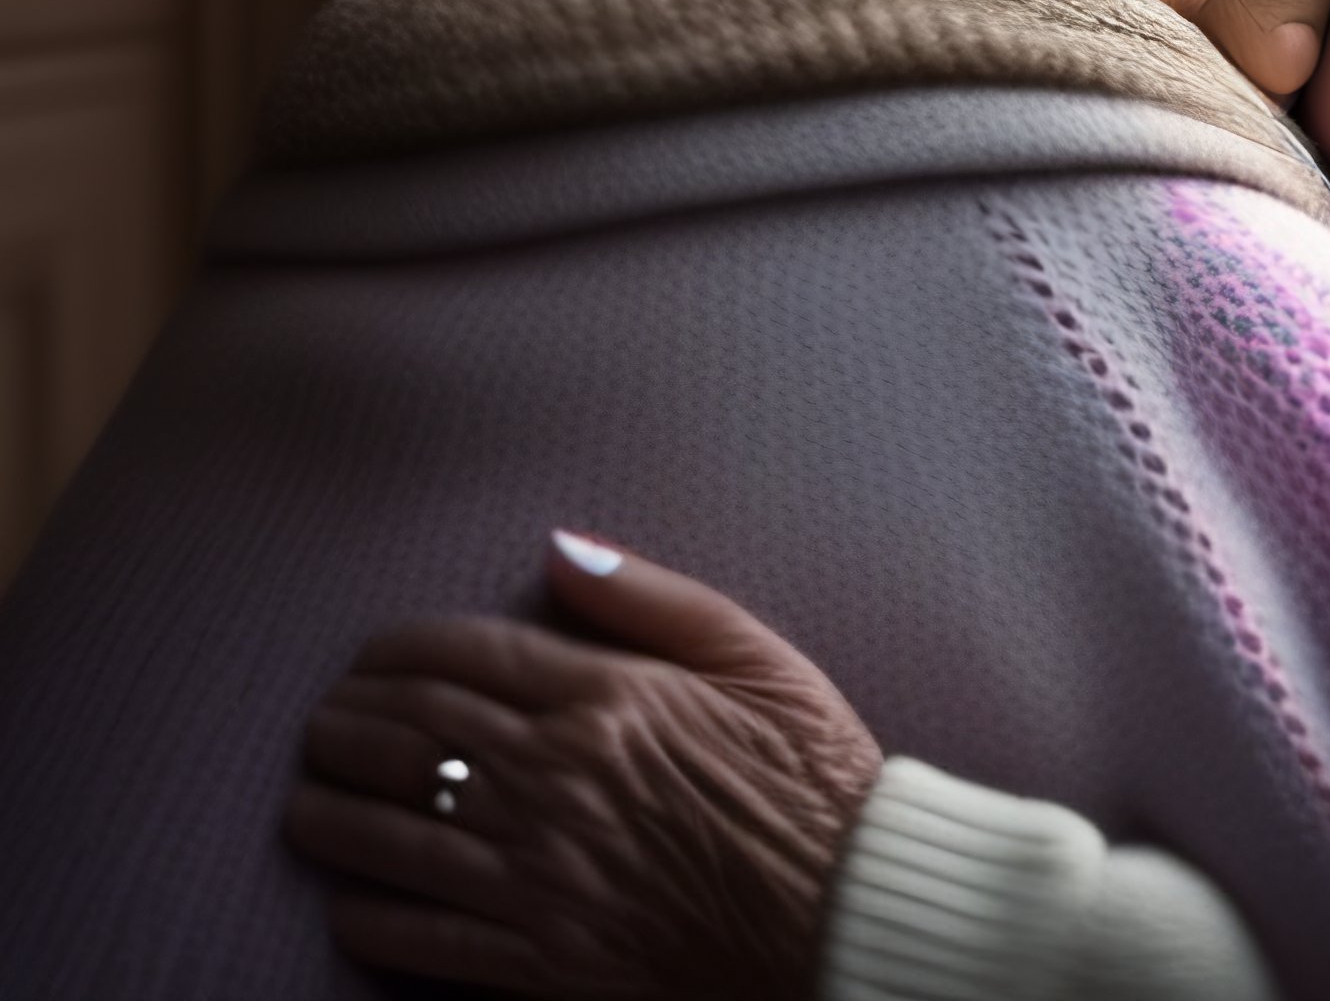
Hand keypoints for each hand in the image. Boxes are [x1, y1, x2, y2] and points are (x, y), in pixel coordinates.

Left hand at [285, 533, 883, 997]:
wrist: (847, 907)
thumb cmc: (810, 774)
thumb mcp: (752, 655)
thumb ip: (649, 597)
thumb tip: (558, 547)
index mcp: (606, 698)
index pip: (459, 657)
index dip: (392, 652)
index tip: (366, 659)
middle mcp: (557, 780)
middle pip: (408, 738)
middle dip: (345, 724)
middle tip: (321, 724)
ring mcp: (541, 874)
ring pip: (391, 835)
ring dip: (329, 813)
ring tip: (308, 802)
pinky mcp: (541, 958)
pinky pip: (421, 935)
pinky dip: (366, 913)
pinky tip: (349, 897)